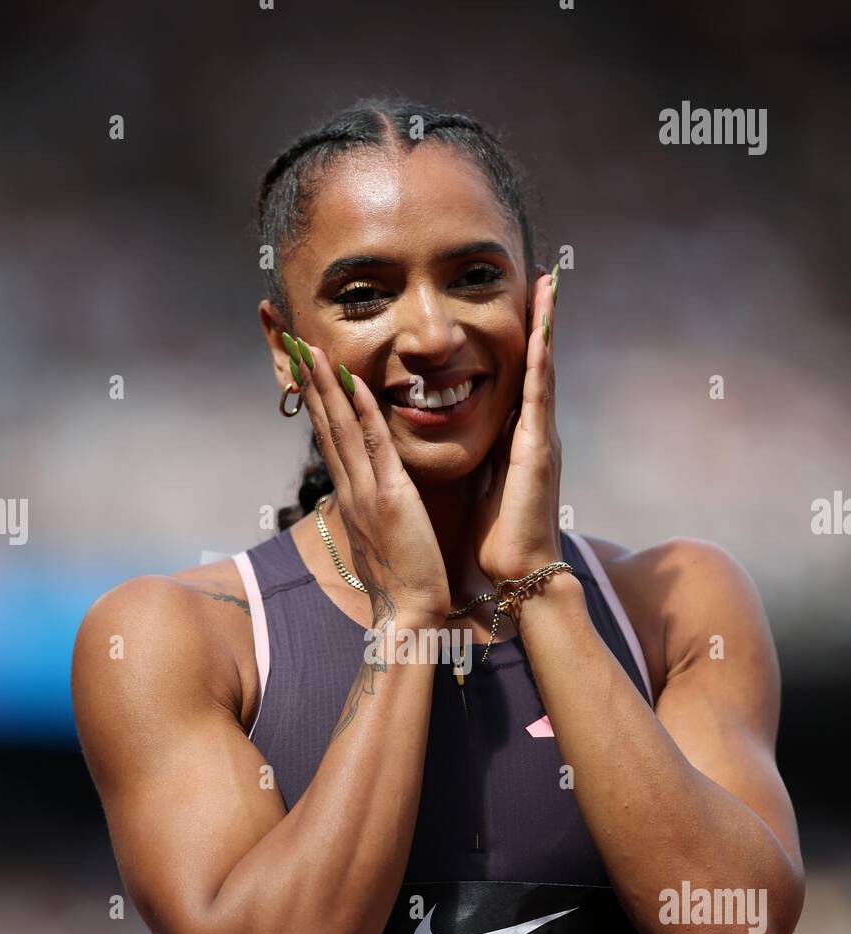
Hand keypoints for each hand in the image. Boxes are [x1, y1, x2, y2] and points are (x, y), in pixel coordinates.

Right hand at [290, 344, 450, 624]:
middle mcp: (351, 489)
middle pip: (323, 426)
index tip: (304, 367)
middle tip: (292, 343)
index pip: (328, 438)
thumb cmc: (405, 580)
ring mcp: (367, 492)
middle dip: (308, 382)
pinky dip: (361, 411)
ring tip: (310, 349)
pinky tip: (352, 382)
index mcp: (351, 497)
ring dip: (325, 386)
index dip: (315, 401)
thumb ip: (375, 509)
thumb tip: (371, 495)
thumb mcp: (383, 537)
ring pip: (340, 429)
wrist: (412, 612)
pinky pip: (373, 444)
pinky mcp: (390, 497)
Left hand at [473, 272, 562, 583]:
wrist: (521, 573)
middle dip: (541, 321)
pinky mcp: (538, 450)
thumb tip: (466, 441)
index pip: (520, 381)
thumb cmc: (500, 539)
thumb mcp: (485, 487)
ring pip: (543, 370)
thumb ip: (482, 459)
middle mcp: (536, 433)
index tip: (520, 306)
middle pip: (538, 365)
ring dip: (546, 327)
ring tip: (549, 286)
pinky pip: (539, 396)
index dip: (522, 343)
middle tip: (545, 277)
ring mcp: (541, 439)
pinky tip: (540, 331)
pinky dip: (541, 360)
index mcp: (520, 441)